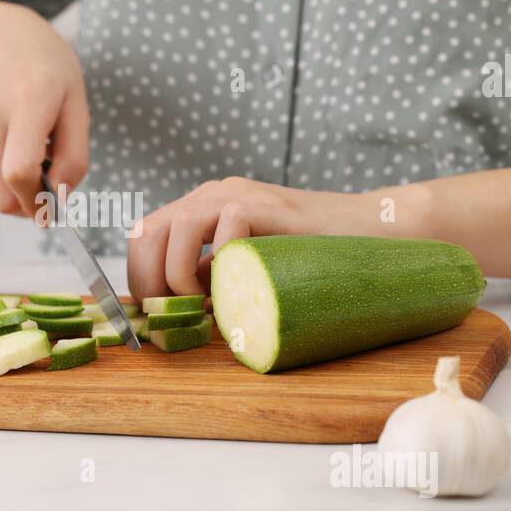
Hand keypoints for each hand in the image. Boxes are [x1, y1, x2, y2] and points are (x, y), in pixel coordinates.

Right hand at [0, 1, 88, 215]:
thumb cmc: (43, 66)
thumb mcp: (76, 100)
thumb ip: (75, 155)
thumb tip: (60, 197)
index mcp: (27, 100)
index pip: (21, 171)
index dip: (37, 202)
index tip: (52, 211)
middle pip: (2, 193)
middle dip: (27, 206)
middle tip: (46, 196)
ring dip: (13, 183)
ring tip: (28, 146)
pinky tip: (6, 137)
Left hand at [126, 178, 379, 298]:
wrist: (371, 230)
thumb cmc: (310, 257)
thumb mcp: (246, 268)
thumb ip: (211, 279)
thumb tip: (173, 310)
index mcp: (201, 209)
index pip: (143, 236)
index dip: (138, 278)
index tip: (154, 315)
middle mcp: (212, 196)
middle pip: (147, 230)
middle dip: (149, 281)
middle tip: (173, 316)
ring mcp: (237, 194)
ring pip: (176, 227)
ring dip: (178, 276)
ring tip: (203, 305)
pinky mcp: (266, 204)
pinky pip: (224, 227)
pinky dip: (222, 265)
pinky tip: (241, 286)